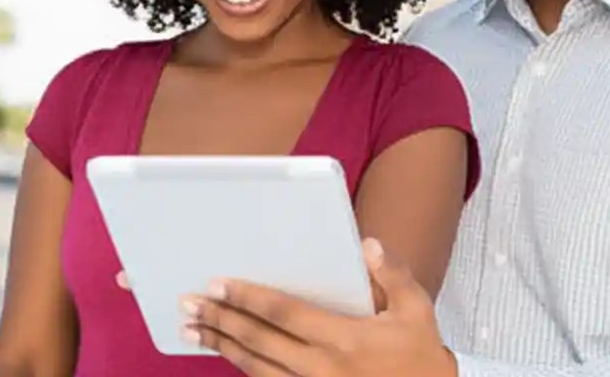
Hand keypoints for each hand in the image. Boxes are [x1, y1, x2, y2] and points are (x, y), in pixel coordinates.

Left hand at [177, 238, 457, 376]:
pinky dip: (242, 368)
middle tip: (188, 303)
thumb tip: (368, 244)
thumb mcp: (418, 311)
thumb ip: (394, 275)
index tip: (217, 283)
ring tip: (192, 330)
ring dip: (220, 346)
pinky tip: (224, 354)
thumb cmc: (421, 358)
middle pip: (258, 340)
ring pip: (254, 367)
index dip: (247, 298)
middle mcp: (321, 368)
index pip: (283, 313)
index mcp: (344, 339)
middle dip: (219, 319)